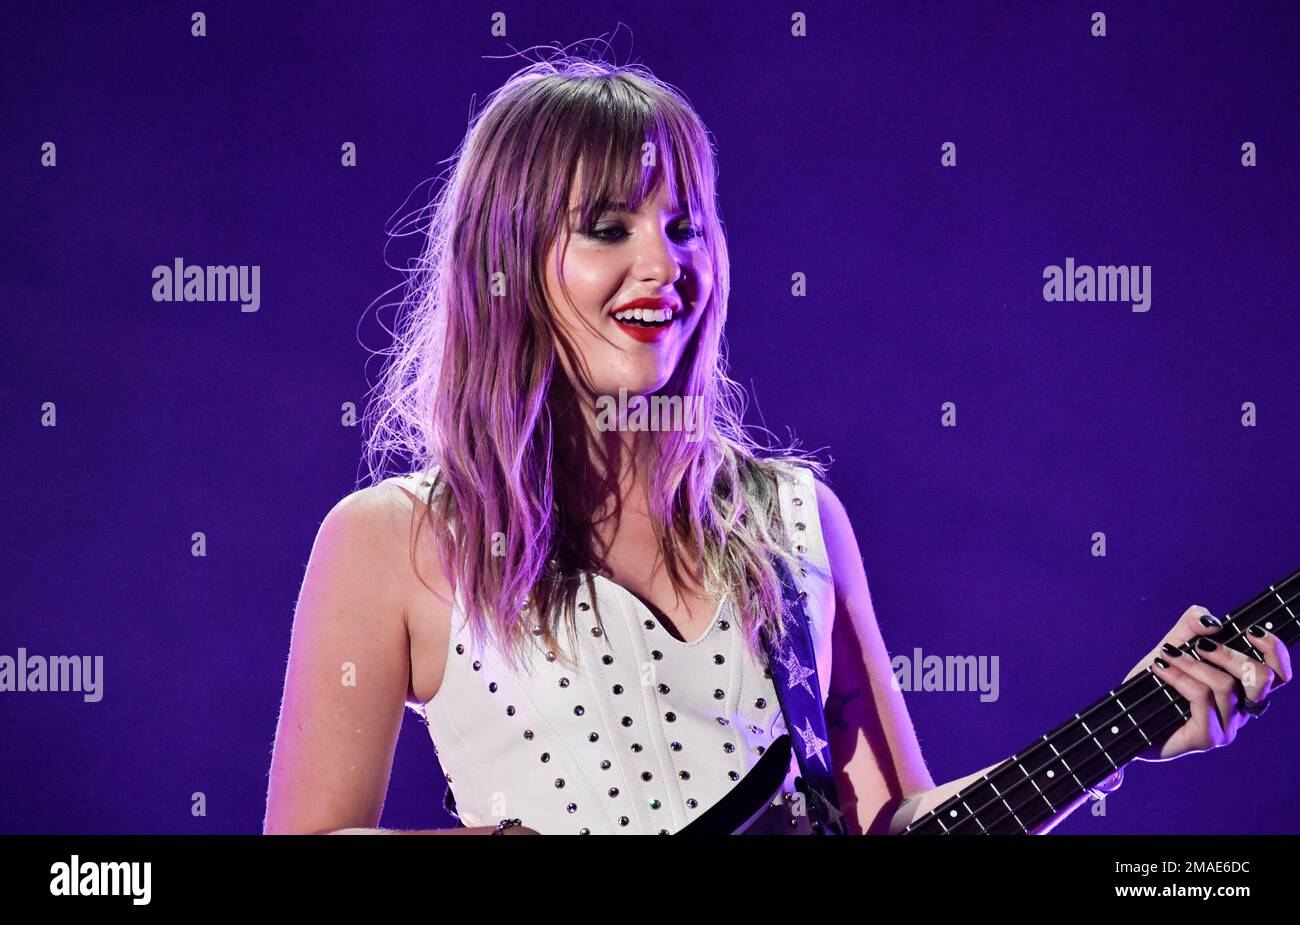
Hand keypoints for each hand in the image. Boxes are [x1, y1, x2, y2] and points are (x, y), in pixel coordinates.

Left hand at [1121, 604, 1290, 761]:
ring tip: (1166, 655)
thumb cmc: (1154, 684)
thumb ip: (1190, 627)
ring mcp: (1227, 727)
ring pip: (1226, 685)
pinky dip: (1179, 677)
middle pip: (1261, 678)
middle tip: (1197, 645)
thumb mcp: (1172, 646)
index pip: (1279, 674)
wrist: (1127, 717)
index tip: (1250, 630)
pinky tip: (1160, 669)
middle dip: (1228, 653)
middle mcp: (1242, 710)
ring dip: (1192, 663)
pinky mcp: (1208, 738)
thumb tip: (1213, 621)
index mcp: (1243, 689)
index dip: (1274, 650)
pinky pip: (1202, 698)